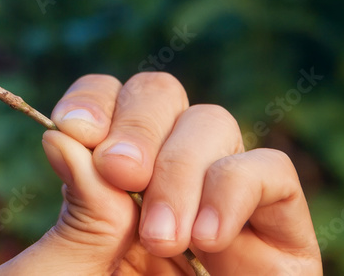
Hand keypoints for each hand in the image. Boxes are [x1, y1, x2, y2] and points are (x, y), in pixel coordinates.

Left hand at [0, 72, 321, 274]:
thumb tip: (65, 136)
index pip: (107, 106)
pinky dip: (237, 186)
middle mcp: (161, 192)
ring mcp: (221, 214)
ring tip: (162, 238)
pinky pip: (273, 175)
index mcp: (103, 193)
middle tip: (118, 170)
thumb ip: (74, 215)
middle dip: (138, 122)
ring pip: (215, 125)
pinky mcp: (279, 246)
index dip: (93, 100)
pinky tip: (206, 238)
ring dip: (183, 168)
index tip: (71, 131)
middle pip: (162, 97)